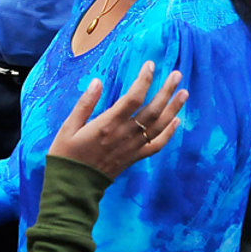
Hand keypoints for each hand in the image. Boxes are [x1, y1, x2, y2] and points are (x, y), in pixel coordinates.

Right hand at [48, 61, 187, 179]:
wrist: (73, 185)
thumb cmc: (66, 154)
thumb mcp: (68, 126)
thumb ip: (84, 104)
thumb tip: (97, 82)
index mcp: (107, 124)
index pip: (132, 98)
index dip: (144, 81)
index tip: (151, 65)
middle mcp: (124, 135)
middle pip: (152, 110)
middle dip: (166, 91)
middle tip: (177, 75)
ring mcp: (132, 147)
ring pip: (159, 126)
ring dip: (173, 109)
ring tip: (184, 93)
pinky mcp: (134, 158)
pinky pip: (157, 145)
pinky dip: (169, 134)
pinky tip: (177, 121)